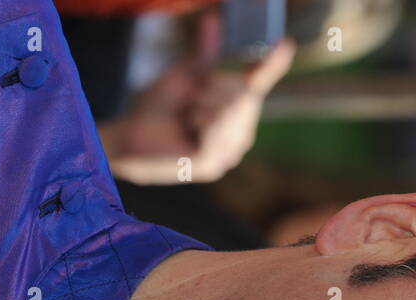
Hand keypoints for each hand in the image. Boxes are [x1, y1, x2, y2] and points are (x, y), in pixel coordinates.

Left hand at [98, 10, 294, 184]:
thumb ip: (205, 52)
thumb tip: (214, 19)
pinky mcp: (214, 163)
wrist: (131, 137)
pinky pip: (218, 128)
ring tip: (188, 119)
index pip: (258, 84)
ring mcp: (229, 151)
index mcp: (235, 112)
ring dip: (203, 105)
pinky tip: (189, 130)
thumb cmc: (156, 110)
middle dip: (215, 88)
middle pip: (245, 94)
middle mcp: (239, 133)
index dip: (271, 64)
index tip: (284, 44)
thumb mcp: (185, 75)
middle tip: (192, 102)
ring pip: (232, 109)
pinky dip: (200, 120)